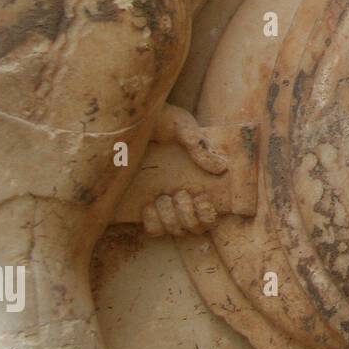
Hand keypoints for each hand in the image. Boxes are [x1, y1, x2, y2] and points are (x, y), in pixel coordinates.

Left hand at [140, 105, 227, 235]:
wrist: (128, 118)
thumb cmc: (159, 120)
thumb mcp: (181, 126)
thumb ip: (198, 145)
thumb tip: (221, 168)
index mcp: (196, 180)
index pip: (210, 215)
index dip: (208, 215)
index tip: (201, 197)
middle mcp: (180, 195)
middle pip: (194, 228)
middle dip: (189, 215)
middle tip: (181, 193)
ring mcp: (161, 202)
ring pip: (174, 230)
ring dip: (172, 218)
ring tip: (164, 196)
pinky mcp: (139, 206)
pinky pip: (153, 229)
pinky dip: (154, 221)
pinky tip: (149, 203)